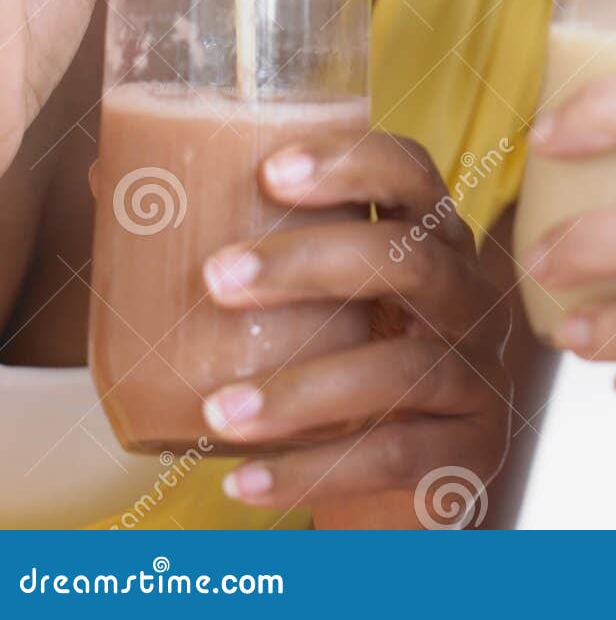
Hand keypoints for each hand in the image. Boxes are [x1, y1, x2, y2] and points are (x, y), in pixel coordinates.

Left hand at [203, 130, 513, 516]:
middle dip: (311, 262)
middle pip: (410, 258)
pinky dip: (313, 472)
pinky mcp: (467, 452)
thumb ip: (237, 243)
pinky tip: (244, 481)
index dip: (352, 163)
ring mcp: (475, 375)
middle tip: (216, 278)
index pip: (411, 175)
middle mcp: (466, 296)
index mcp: (429, 236)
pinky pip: (395, 456)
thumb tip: (110, 178)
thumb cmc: (348, 359)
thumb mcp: (312, 301)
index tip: (270, 169)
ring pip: (404, 369)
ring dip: (303, 390)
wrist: (416, 475)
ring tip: (217, 411)